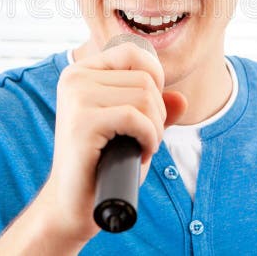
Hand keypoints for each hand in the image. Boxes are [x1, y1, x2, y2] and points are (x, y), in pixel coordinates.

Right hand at [39, 42, 187, 244]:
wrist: (74, 204)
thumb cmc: (104, 164)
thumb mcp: (133, 130)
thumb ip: (155, 110)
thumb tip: (182, 99)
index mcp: (81, 72)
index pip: (132, 53)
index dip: (154, 79)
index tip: (149, 111)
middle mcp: (75, 77)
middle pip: (144, 78)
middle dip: (158, 112)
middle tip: (145, 139)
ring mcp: (76, 97)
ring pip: (144, 97)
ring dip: (155, 128)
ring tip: (141, 147)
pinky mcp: (82, 121)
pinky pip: (136, 117)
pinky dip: (149, 137)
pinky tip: (141, 153)